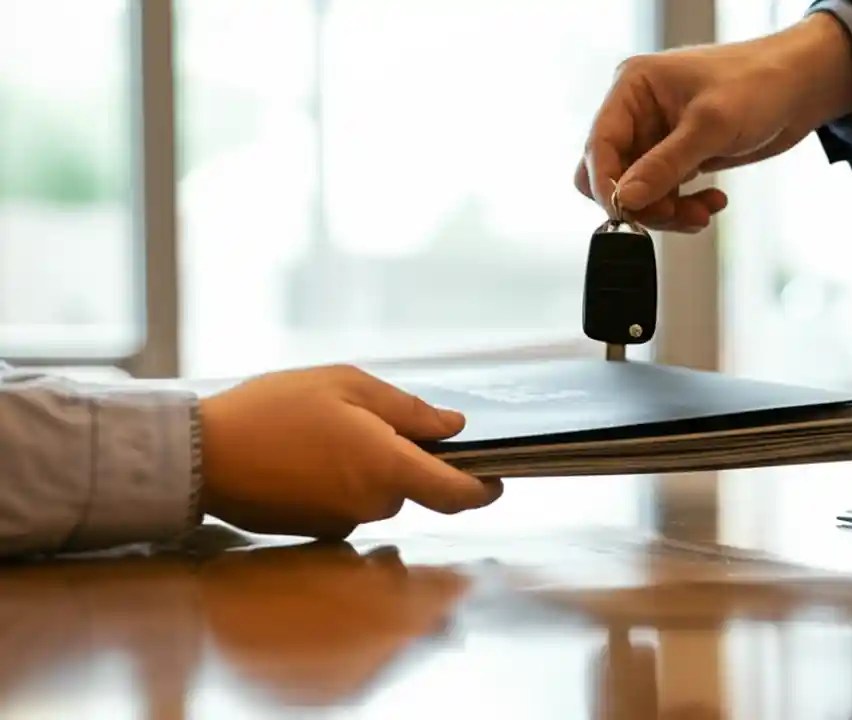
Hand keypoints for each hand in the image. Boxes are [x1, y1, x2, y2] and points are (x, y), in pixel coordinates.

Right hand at [198, 365, 501, 539]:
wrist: (199, 454)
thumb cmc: (272, 410)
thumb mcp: (347, 385)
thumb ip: (409, 410)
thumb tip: (453, 427)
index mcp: (387, 468)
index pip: (457, 494)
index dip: (484, 488)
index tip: (498, 477)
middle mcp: (371, 504)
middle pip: (412, 486)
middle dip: (404, 457)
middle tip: (367, 419)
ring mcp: (342, 522)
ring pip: (378, 493)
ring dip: (368, 467)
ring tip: (325, 430)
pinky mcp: (316, 530)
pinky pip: (347, 503)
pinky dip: (340, 481)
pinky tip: (305, 455)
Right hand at [575, 12, 851, 231]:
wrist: (802, 86)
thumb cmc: (760, 84)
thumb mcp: (711, 126)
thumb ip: (665, 165)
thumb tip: (625, 199)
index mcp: (633, 87)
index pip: (599, 144)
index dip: (607, 184)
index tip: (625, 216)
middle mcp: (639, 112)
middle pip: (612, 173)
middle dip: (639, 202)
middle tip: (671, 215)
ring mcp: (658, 136)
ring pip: (640, 191)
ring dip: (668, 210)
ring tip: (702, 214)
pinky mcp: (679, 155)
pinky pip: (665, 193)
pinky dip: (684, 206)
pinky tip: (713, 201)